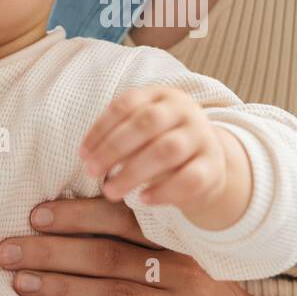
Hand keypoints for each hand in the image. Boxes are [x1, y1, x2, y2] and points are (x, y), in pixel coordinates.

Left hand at [0, 197, 296, 295]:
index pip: (123, 221)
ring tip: (20, 283)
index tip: (36, 213)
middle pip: (108, 256)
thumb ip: (153, 244)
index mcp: (183, 246)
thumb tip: (86, 224)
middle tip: (7, 249)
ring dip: (62, 288)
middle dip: (52, 251)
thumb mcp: (197, 262)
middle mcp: (183, 276)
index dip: (78, 214)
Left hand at [79, 85, 232, 211]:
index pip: (127, 104)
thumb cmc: (161, 146)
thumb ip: (118, 139)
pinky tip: (143, 200)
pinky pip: (189, 179)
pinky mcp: (214, 167)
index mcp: (161, 95)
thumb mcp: (141, 134)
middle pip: (147, 123)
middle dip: (114, 148)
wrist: (208, 164)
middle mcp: (185, 110)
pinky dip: (163, 191)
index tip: (82, 154)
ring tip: (110, 191)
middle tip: (91, 172)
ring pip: (167, 150)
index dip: (101, 129)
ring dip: (133, 172)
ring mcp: (202, 137)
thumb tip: (89, 158)